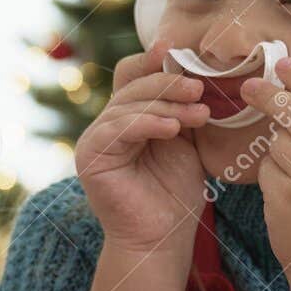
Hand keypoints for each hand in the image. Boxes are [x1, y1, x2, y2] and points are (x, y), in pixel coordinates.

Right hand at [74, 41, 209, 254]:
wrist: (162, 239)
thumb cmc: (176, 194)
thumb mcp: (186, 142)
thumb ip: (183, 110)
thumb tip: (198, 74)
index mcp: (129, 116)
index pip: (134, 76)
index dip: (153, 61)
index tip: (180, 51)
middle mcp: (108, 123)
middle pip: (132, 86)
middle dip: (168, 83)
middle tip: (199, 88)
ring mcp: (96, 139)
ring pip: (128, 105)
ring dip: (166, 105)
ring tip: (199, 113)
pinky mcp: (90, 156)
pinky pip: (119, 129)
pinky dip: (148, 124)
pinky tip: (173, 128)